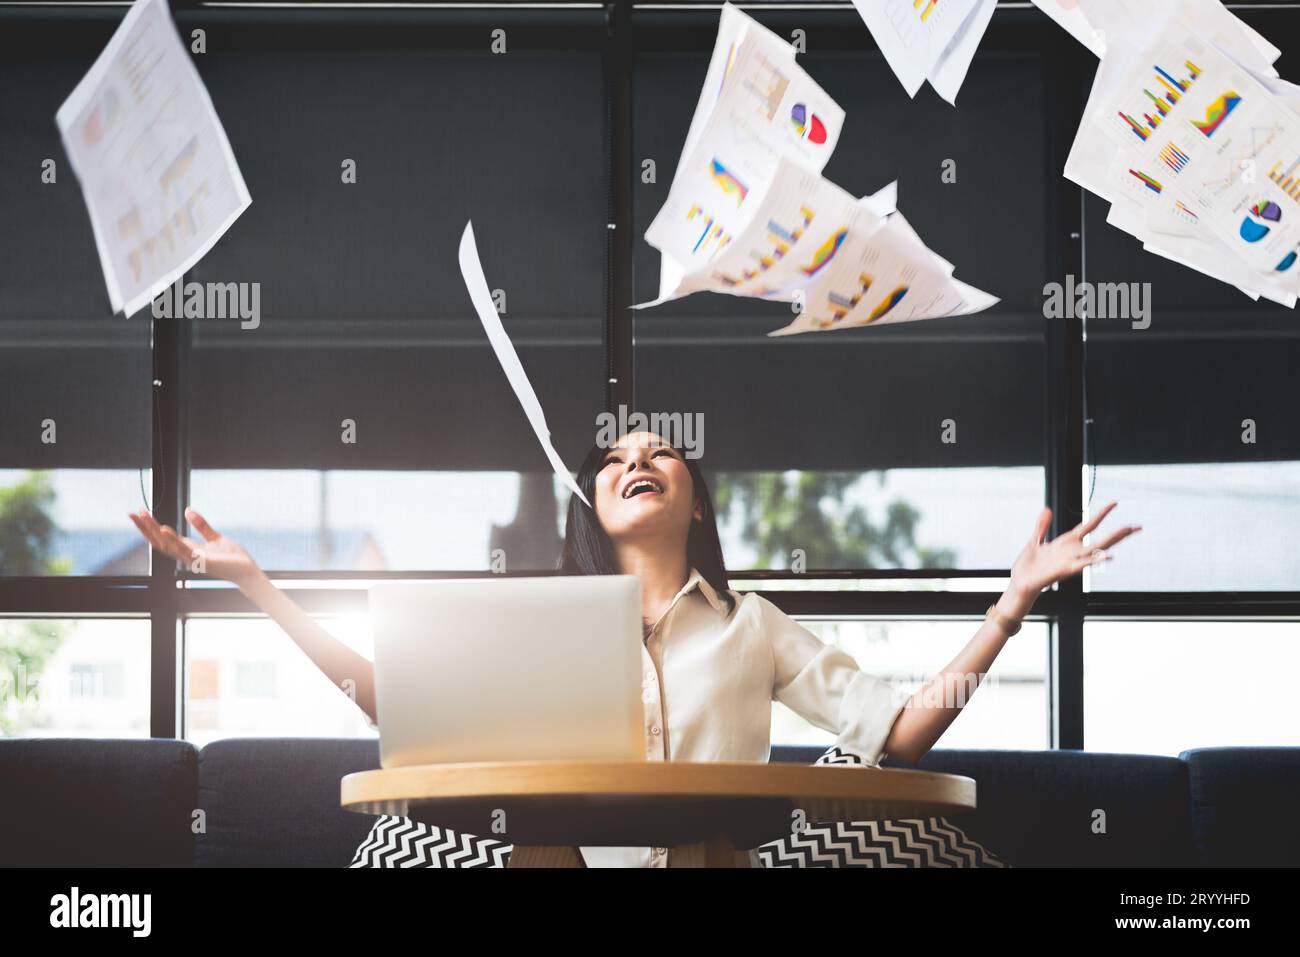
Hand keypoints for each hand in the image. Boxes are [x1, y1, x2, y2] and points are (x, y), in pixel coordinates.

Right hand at [128, 507, 262, 589]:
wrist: (246, 570)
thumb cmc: (231, 557)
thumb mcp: (214, 537)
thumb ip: (201, 524)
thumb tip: (187, 510)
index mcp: (187, 549)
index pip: (163, 537)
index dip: (150, 526)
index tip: (140, 512)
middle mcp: (185, 555)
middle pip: (158, 541)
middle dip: (144, 527)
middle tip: (131, 513)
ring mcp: (192, 559)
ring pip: (167, 545)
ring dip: (153, 531)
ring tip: (143, 516)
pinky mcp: (202, 561)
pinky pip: (184, 550)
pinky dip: (173, 540)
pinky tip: (164, 529)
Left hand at [1002, 502, 1140, 617]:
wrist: (1019, 583)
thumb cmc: (1028, 566)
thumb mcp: (1035, 540)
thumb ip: (1042, 526)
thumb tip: (1047, 509)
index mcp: (1067, 543)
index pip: (1089, 525)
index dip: (1101, 514)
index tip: (1115, 503)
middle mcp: (1073, 552)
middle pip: (1101, 539)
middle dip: (1119, 533)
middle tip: (1137, 526)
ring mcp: (1071, 561)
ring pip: (1096, 550)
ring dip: (1113, 541)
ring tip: (1128, 531)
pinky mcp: (1064, 571)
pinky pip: (1082, 565)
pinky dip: (1095, 561)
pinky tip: (1109, 557)